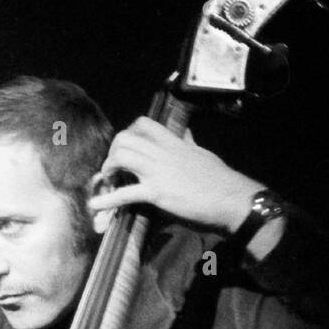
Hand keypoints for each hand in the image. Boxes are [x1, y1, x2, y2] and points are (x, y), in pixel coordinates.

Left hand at [87, 117, 262, 234]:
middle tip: (113, 167)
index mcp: (174, 143)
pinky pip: (125, 193)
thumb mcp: (203, 154)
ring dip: (108, 169)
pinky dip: (107, 200)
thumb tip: (187, 135)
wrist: (232, 199)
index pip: (143, 124)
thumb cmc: (221, 181)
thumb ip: (190, 144)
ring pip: (121, 156)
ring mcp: (159, 171)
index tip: (126, 147)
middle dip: (112, 151)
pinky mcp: (157, 192)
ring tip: (107, 181)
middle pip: (125, 138)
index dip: (128, 133)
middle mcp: (163, 152)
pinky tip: (95, 205)